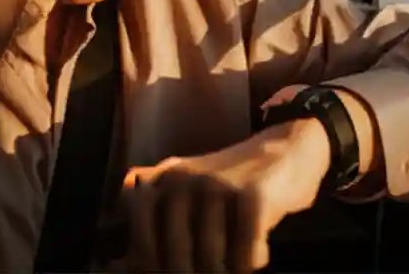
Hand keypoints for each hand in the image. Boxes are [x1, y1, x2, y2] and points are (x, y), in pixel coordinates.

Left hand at [119, 118, 330, 273]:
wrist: (289, 147)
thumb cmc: (235, 183)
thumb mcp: (190, 194)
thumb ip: (157, 224)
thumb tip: (119, 268)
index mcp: (163, 182)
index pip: (142, 243)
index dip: (154, 268)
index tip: (172, 273)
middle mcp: (184, 182)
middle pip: (175, 260)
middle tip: (216, 269)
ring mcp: (218, 187)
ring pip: (212, 263)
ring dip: (228, 271)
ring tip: (238, 261)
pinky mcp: (253, 197)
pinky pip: (245, 256)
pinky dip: (253, 262)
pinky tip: (259, 252)